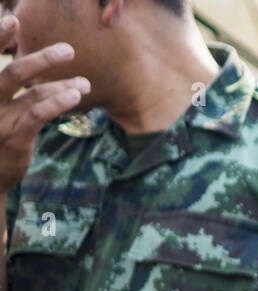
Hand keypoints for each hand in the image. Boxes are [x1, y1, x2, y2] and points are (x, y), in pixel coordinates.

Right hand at [0, 20, 89, 192]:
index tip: (12, 20)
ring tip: (85, 84)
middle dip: (41, 59)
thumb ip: (18, 89)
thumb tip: (41, 67)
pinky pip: (37, 116)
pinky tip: (75, 97)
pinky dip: (56, 103)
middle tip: (69, 50)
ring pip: (32, 95)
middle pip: (13, 73)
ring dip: (62, 86)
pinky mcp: (15, 138)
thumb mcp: (3, 109)